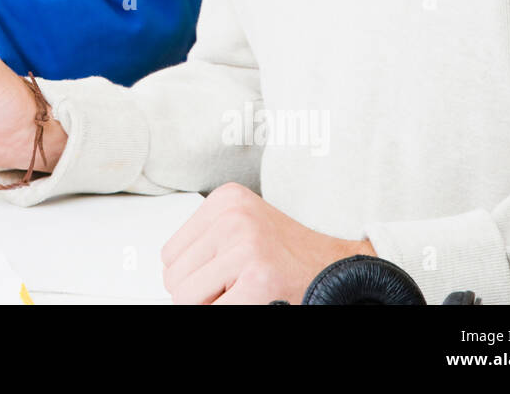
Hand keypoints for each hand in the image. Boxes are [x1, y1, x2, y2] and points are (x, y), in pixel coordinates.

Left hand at [161, 182, 376, 303]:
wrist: (340, 269)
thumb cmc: (290, 255)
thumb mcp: (242, 230)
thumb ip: (206, 243)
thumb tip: (168, 274)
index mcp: (225, 200)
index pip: (170, 254)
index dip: (192, 276)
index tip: (219, 276)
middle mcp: (233, 217)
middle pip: (174, 276)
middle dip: (198, 294)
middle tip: (232, 290)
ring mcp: (245, 247)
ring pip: (185, 296)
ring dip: (211, 304)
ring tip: (244, 293)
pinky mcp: (258, 279)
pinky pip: (214, 310)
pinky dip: (228, 310)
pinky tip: (254, 299)